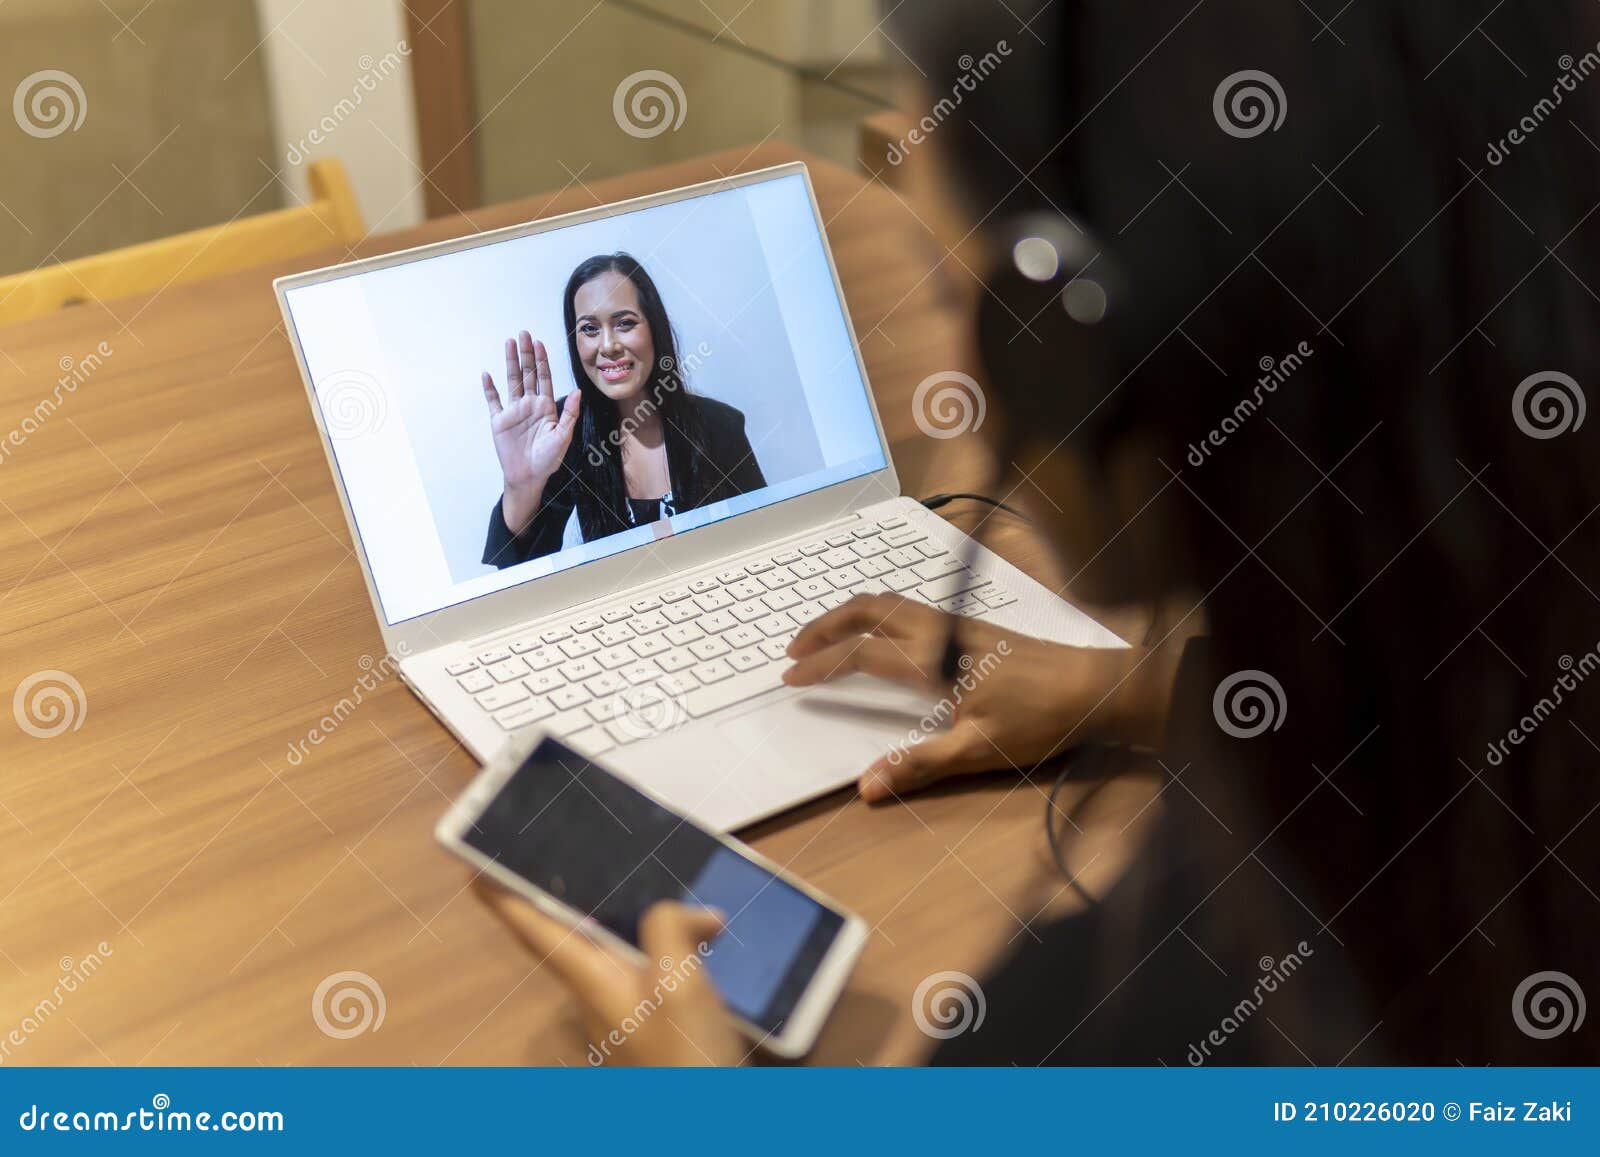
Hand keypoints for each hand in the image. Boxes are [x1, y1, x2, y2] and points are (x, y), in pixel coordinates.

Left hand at [478, 884, 743, 1066]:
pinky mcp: (647, 1030)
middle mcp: (596, 997)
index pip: (534, 929)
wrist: (707, 1125)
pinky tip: (693, 942)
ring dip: (620, 923)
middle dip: (564, 900)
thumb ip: (669, 930)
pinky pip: (643, 974)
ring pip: (610, 956)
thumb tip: (693, 914)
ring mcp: (620, 1019)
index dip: (504, 897)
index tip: (474, 867)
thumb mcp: (679, 984)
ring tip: (651, 891)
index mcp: (591, 980)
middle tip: (571, 859)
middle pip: (569, 938)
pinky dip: (656, 949)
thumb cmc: (683, 1060)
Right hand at [480, 331, 580, 530]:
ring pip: (511, 381)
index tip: (540, 343)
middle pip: (527, 374)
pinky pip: (493, 401)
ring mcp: (514, 411)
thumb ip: (569, 413)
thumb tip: (577, 391)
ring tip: (509, 343)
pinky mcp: (499, 420)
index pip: (544, 378)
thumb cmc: (548, 459)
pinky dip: (489, 388)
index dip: (542, 360)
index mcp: (546, 406)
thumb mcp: (563, 436)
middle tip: (524, 334)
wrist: (528, 476)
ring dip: (510, 362)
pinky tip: (487, 374)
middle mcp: (530, 404)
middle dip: (526, 354)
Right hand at [782, 593, 1170, 801]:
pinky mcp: (972, 625)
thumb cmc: (1042, 718)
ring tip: (825, 636)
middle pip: (867, 609)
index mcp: (933, 660)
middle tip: (795, 648)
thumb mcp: (978, 751)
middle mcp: (939, 631)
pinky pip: (910, 606)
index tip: (791, 677)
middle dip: (824, 624)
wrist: (1096, 688)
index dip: (821, 664)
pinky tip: (880, 633)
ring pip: (889, 602)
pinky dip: (877, 612)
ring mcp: (956, 623)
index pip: (860, 654)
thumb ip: (920, 765)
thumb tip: (867, 787)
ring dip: (850, 614)